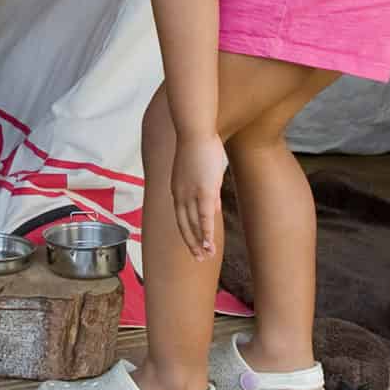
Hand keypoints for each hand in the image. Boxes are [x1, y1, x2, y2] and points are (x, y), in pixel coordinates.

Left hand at [171, 133, 225, 259]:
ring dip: (200, 243)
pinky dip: (206, 232)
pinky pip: (204, 217)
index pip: (180, 217)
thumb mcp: (199, 170)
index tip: (194, 245)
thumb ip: (205, 190)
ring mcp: (191, 194)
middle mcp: (180, 195)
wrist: (194, 130)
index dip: (187, 233)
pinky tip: (209, 244)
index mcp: (177, 189)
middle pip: (184, 225)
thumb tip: (212, 206)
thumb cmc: (198, 144)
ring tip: (207, 257)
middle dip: (191, 243)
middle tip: (199, 259)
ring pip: (193, 225)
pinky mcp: (203, 191)